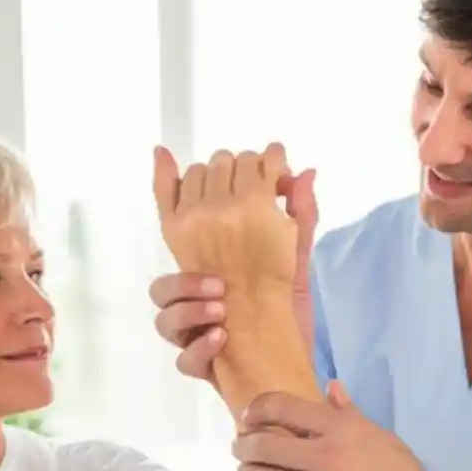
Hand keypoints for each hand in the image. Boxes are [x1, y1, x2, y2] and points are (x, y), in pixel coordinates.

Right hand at [149, 147, 318, 383]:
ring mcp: (193, 333)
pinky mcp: (201, 365)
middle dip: (183, 278)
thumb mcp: (296, 263)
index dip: (179, 230)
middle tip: (217, 282)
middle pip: (160, 282)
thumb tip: (306, 172)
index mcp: (209, 271)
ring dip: (186, 309)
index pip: (178, 247)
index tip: (201, 221)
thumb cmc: (290, 316)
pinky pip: (183, 356)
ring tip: (219, 311)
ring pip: (162, 316)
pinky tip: (222, 337)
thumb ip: (299, 218)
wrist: (296, 371)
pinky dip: (199, 347)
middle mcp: (193, 301)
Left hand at [153, 142, 297, 289]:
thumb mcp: (297, 243)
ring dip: (216, 175)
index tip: (276, 174)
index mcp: (256, 205)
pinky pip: (165, 187)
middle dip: (247, 170)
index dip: (274, 163)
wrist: (244, 315)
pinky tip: (165, 155)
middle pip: (231, 161)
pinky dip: (166, 168)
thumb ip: (305, 206)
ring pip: (201, 169)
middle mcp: (221, 206)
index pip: (263, 160)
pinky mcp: (173, 227)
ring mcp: (194, 215)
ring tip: (225, 193)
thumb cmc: (275, 282)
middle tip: (254, 188)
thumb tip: (306, 171)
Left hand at [234, 382, 451, 470]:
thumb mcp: (379, 436)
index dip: (257, 408)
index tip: (248, 417)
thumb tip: (331, 386)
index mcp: (340, 429)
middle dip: (244, 445)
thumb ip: (349, 412)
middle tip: (238, 448)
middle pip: (264, 445)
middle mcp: (326, 457)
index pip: (283, 407)